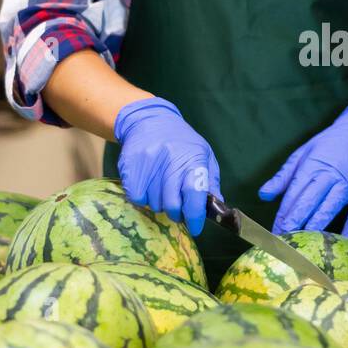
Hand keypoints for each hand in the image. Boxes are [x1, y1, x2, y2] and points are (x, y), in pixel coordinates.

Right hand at [114, 96, 221, 236]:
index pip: (195, 194)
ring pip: (154, 204)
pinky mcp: (130, 169)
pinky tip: (149, 186)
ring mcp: (148, 165)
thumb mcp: (203, 154)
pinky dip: (144, 198)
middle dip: (177, 214)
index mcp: (192, 159)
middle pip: (172, 205)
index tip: (196, 227)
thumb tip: (217, 206)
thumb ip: (210, 181)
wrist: (148, 121)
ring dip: (160, 204)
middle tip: (178, 209)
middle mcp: (170, 162)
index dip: (195, 216)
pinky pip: (137, 198)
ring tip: (162, 190)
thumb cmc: (181, 141)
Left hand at [259, 103, 347, 239]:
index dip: (283, 214)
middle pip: (309, 202)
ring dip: (316, 226)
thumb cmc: (329, 145)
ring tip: (304, 243)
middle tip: (283, 241)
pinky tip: (339, 241)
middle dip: (294, 223)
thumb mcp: (303, 154)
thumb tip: (263, 195)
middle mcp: (330, 175)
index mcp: (312, 165)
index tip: (273, 231)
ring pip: (329, 208)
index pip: (294, 194)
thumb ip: (283, 176)